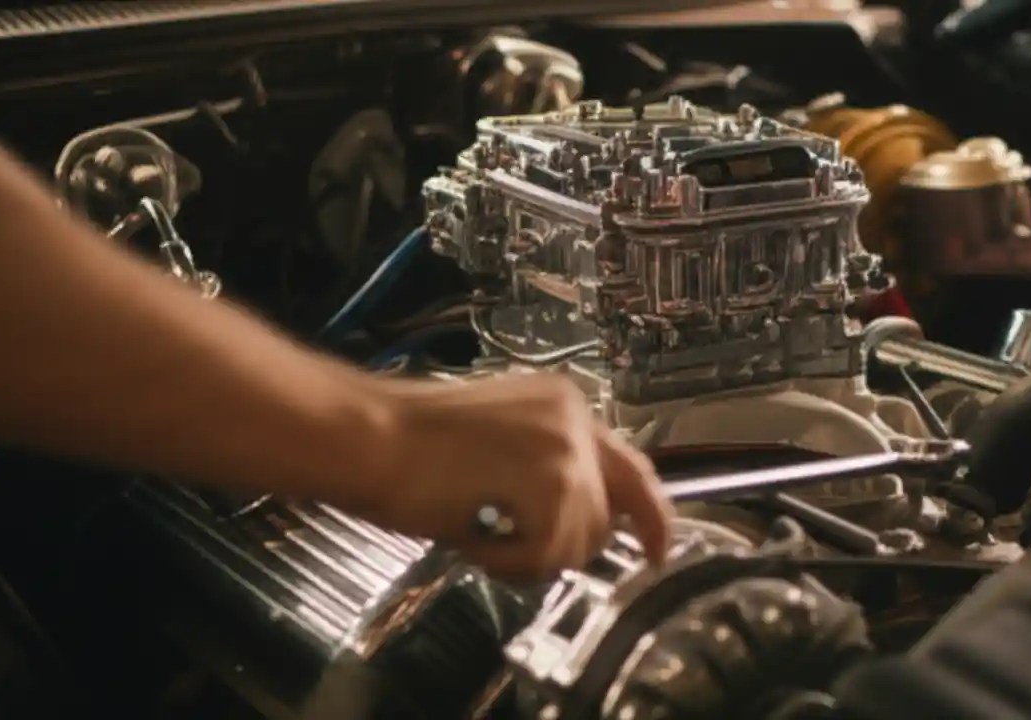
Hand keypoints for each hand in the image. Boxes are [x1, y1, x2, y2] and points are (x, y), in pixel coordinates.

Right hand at [360, 373, 672, 581]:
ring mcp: (568, 456)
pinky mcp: (552, 490)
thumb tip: (578, 521)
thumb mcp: (500, 444)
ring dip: (530, 555)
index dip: (651, 517)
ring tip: (482, 533)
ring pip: (578, 543)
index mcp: (566, 406)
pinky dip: (510, 562)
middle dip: (567, 545)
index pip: (630, 468)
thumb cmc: (410, 444)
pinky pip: (548, 556)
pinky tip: (477, 538)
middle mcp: (576, 424)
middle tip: (513, 543)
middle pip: (606, 517)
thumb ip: (547, 472)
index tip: (658, 551)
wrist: (371, 436)